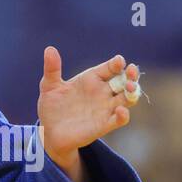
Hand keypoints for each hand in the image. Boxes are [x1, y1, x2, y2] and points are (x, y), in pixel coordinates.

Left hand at [38, 47, 138, 175]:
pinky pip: (119, 119)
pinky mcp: (104, 125)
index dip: (116, 63)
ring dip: (132, 93)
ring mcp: (105, 109)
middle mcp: (103, 92)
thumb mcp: (49, 86)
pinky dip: (123, 115)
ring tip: (130, 88)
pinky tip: (121, 111)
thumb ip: (52, 69)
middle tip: (132, 70)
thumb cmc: (52, 107)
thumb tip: (50, 49)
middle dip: (131, 75)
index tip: (119, 61)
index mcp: (92, 79)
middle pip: (124, 80)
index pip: (110, 68)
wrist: (49, 133)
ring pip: (127, 98)